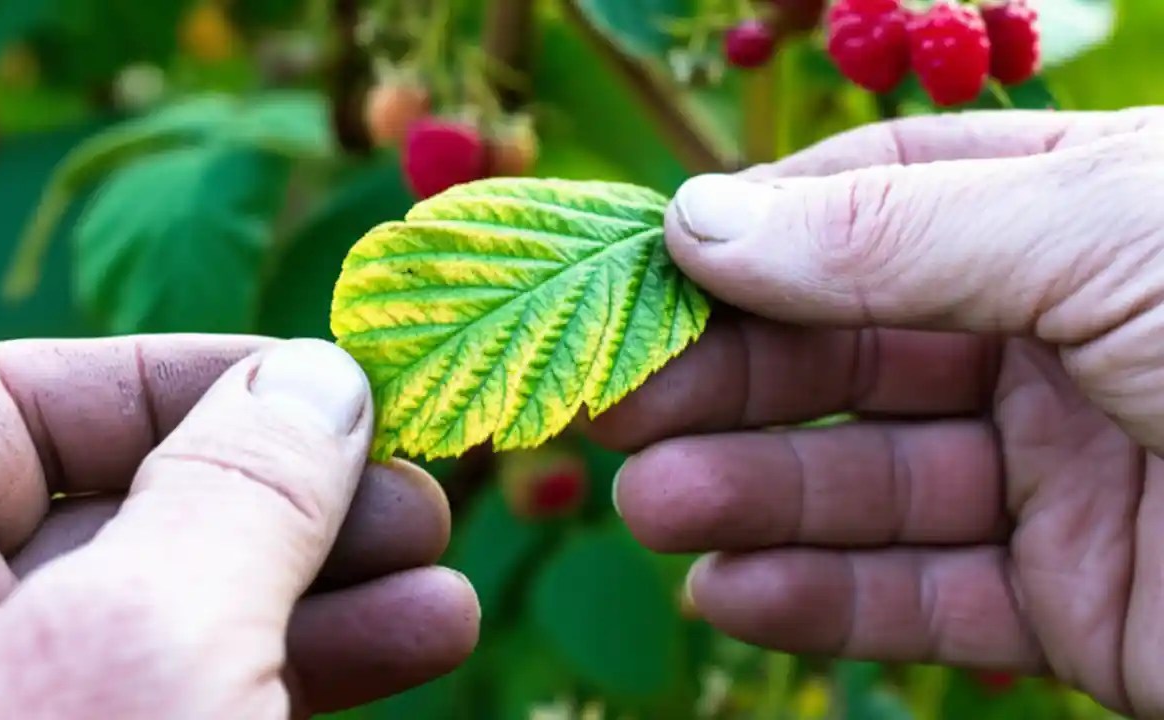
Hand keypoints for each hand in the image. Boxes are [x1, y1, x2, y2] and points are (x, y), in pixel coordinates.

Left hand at [0, 336, 478, 718]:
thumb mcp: (149, 638)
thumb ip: (238, 488)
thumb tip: (320, 376)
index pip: (8, 408)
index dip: (185, 379)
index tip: (333, 386)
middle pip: (122, 510)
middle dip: (292, 496)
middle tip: (419, 491)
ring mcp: (16, 715)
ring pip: (184, 612)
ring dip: (333, 587)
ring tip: (445, 585)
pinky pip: (205, 693)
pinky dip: (314, 662)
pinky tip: (420, 635)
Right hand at [588, 108, 1163, 716]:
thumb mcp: (1103, 235)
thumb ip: (894, 231)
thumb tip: (698, 220)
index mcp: (1074, 214)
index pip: (867, 211)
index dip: (747, 244)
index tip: (639, 282)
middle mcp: (1061, 336)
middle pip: (851, 355)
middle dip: (729, 384)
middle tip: (612, 414)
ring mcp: (1067, 472)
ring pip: (873, 481)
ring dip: (754, 498)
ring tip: (653, 511)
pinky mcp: (1082, 603)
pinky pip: (931, 597)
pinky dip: (826, 600)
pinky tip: (729, 591)